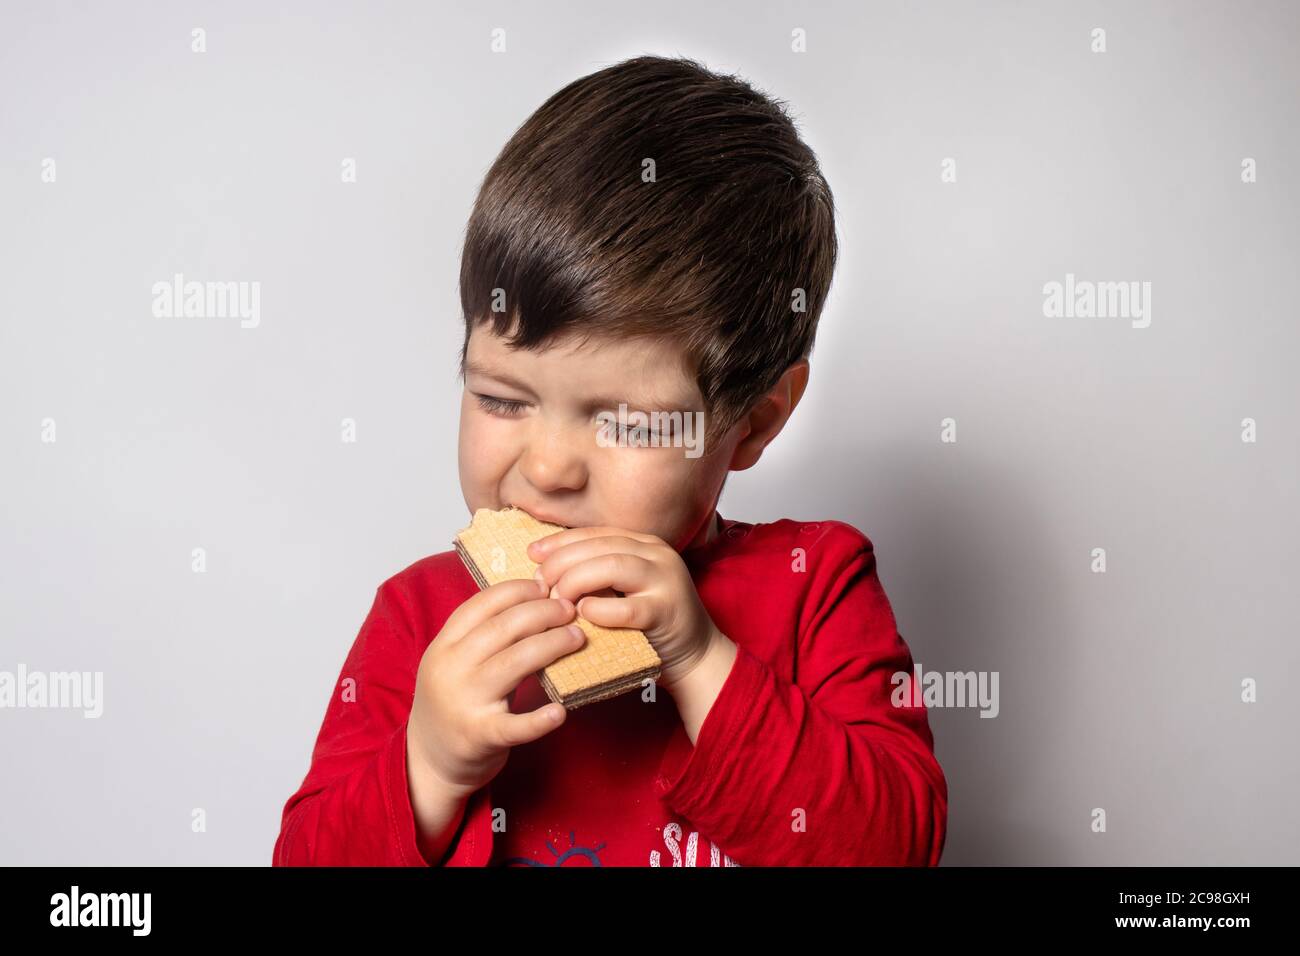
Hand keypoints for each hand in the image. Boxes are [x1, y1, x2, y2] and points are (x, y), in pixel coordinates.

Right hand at [407, 577, 585, 800]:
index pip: (481, 605)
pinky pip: (514, 726)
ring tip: (577, 638)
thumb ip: (483, 637)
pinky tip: (560, 712)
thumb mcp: (455, 663)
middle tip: (570, 608)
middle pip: (502, 628)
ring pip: (514, 663)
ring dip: (552, 645)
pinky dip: (539, 719)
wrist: (428, 762)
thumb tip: (535, 602)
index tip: (546, 585)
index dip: (516, 591)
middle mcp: (450, 669)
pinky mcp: (480, 736)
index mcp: (443, 646)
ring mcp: (464, 703)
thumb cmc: (453, 703)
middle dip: (542, 612)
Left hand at [527, 526, 722, 692]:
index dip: (561, 541)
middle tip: (541, 583)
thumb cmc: (649, 625)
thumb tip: (541, 568)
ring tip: (558, 598)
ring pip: (614, 566)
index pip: (596, 533)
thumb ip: (593, 574)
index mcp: (644, 544)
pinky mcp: (667, 612)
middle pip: (601, 546)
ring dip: (577, 580)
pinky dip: (600, 609)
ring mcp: (666, 580)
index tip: (533, 554)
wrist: (695, 656)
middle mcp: (658, 554)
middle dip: (563, 561)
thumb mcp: (621, 590)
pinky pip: (628, 608)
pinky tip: (583, 614)